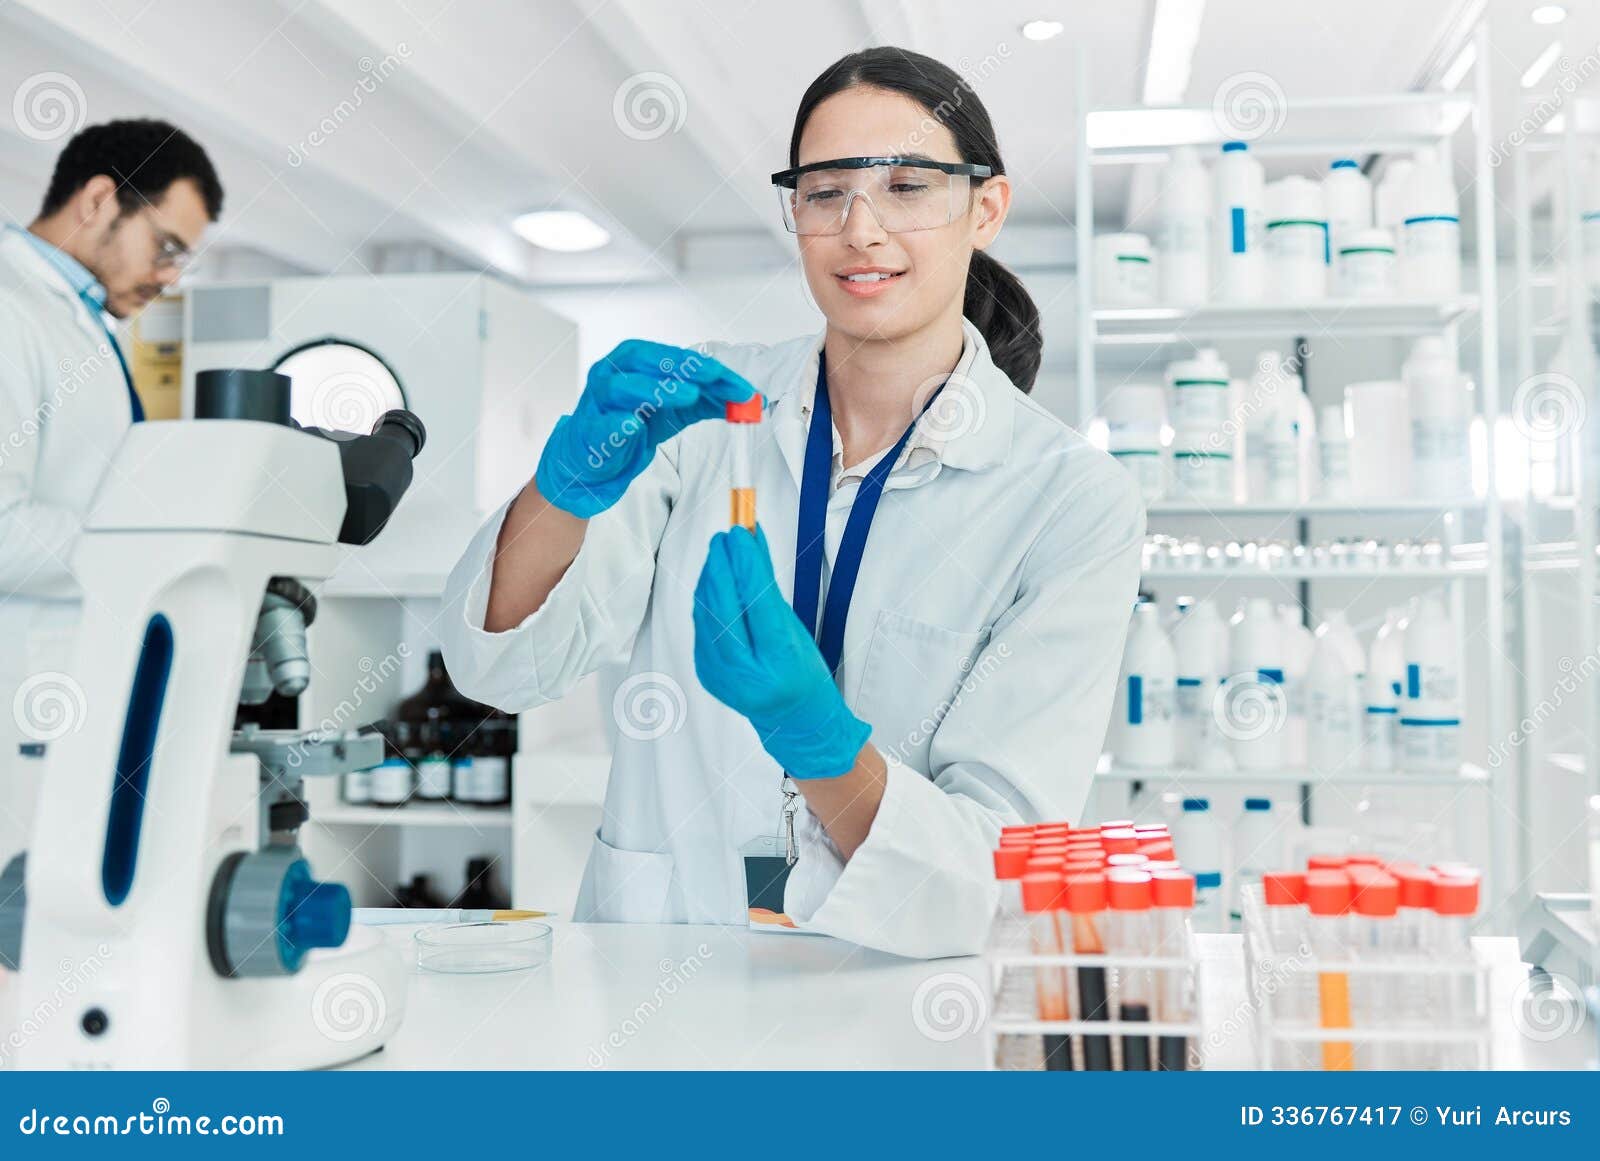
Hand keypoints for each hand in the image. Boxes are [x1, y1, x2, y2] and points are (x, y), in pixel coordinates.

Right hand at [536, 339, 756, 517]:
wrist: (592, 455)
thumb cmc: (630, 421)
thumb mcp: (674, 407)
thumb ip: (707, 400)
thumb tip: (746, 398)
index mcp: (636, 360)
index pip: (673, 356)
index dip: (706, 367)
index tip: (736, 382)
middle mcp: (614, 372)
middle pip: (646, 360)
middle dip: (682, 367)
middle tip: (712, 378)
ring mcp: (599, 401)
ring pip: (623, 387)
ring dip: (656, 389)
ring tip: (688, 396)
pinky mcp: (590, 431)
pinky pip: (603, 425)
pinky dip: (618, 425)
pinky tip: (632, 425)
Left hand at [692, 525, 870, 779]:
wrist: (796, 723)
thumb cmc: (804, 673)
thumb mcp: (796, 632)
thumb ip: (769, 589)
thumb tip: (753, 543)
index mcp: (780, 662)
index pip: (758, 604)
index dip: (746, 564)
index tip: (742, 533)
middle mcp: (747, 674)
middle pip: (724, 609)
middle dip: (722, 567)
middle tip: (726, 537)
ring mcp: (722, 677)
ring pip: (707, 616)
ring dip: (712, 578)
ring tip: (720, 550)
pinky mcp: (706, 675)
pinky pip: (702, 628)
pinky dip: (707, 599)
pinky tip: (713, 579)